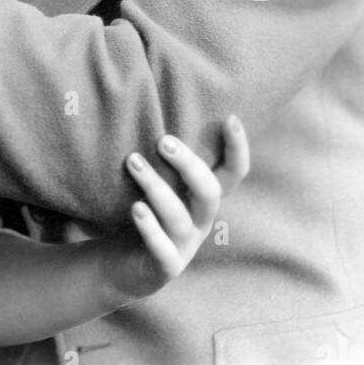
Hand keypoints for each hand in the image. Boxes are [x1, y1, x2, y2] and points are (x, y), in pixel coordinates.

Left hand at [98, 117, 248, 302]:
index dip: (238, 149)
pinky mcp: (164, 267)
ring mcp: (185, 246)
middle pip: (210, 192)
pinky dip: (151, 229)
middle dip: (190, 165)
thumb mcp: (161, 182)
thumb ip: (166, 154)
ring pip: (179, 217)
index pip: (233, 173)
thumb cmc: (147, 211)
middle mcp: (200, 220)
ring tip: (132, 161)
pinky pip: (163, 251)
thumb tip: (151, 97)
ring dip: (156, 187)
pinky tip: (137, 208)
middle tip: (163, 139)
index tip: (231, 118)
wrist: (125, 265)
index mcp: (203, 197)